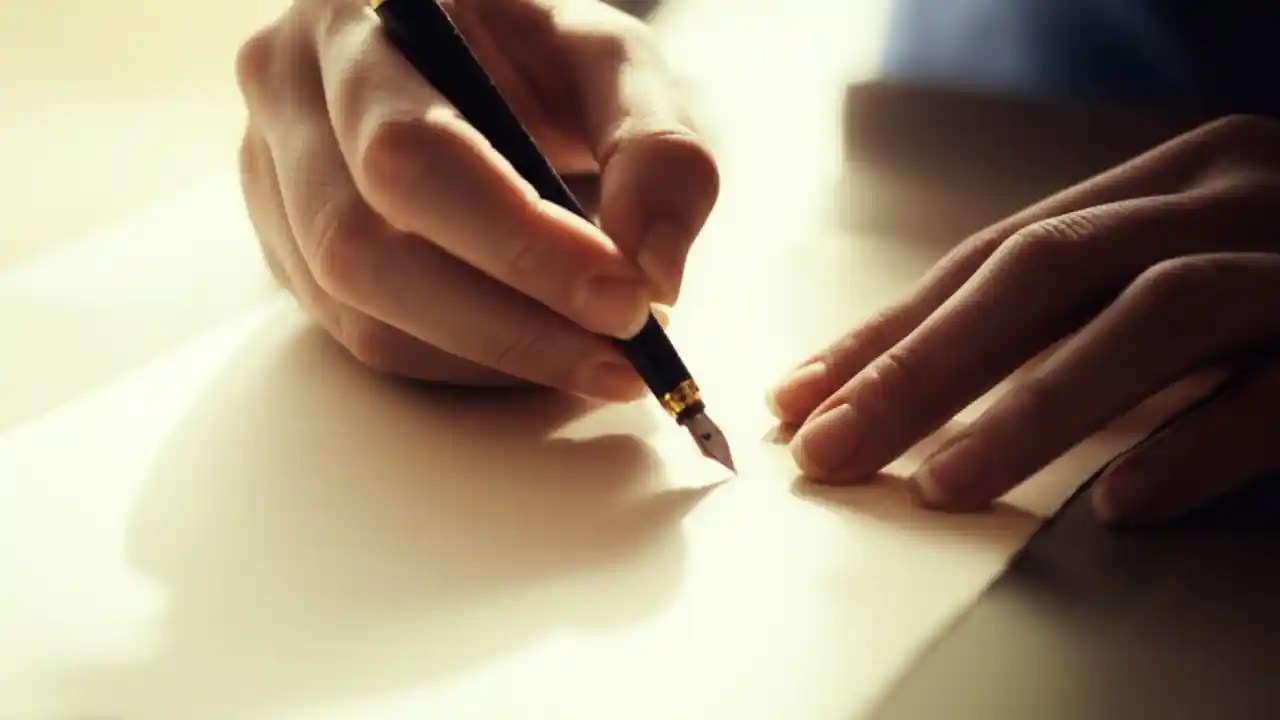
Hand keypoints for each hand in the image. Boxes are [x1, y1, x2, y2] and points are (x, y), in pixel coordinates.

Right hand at [234, 0, 717, 398]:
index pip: (412, 149)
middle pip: (364, 246)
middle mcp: (288, 92)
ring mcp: (271, 179)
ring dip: (495, 359)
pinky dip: (468, 366)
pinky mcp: (290, 249)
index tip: (625, 299)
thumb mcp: (614, 63)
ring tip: (600, 361)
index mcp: (354, 13)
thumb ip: (656, 146)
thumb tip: (652, 271)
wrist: (481, 59)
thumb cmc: (539, 54)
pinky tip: (542, 355)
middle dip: (510, 322)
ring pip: (361, 312)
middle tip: (623, 355)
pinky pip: (368, 340)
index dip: (519, 242)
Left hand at [769, 115, 1279, 526]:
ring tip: (943, 485)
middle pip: (1043, 274)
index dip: (890, 329)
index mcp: (1164, 184)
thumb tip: (935, 394)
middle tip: (828, 447)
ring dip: (1034, 404)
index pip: (992, 257)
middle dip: (921, 366)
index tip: (799, 397)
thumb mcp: (1182, 271)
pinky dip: (1204, 438)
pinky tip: (1126, 499)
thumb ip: (1081, 315)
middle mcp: (1226, 197)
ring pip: (1152, 316)